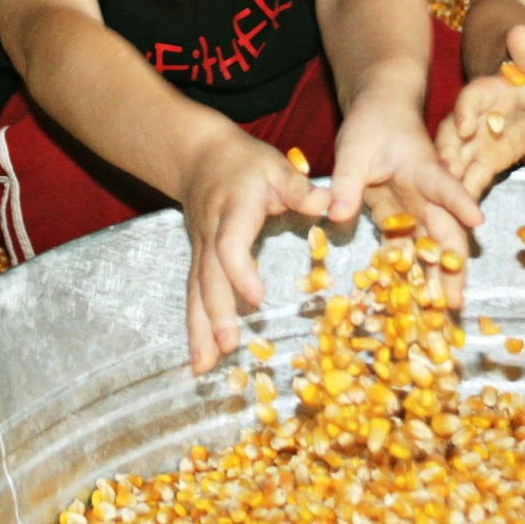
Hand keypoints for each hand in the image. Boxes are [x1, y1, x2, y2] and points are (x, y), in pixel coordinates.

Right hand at [176, 132, 331, 373]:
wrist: (201, 157)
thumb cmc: (246, 164)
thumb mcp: (276, 167)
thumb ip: (300, 188)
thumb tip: (331, 202)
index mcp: (233, 212)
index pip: (230, 245)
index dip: (240, 271)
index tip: (257, 297)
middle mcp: (210, 235)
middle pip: (208, 277)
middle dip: (216, 313)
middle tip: (228, 345)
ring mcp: (200, 250)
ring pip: (196, 292)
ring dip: (199, 330)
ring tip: (203, 366)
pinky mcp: (198, 261)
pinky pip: (194, 296)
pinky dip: (195, 328)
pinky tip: (199, 357)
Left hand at [329, 94, 484, 307]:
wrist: (380, 109)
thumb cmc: (372, 122)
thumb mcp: (354, 148)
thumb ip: (347, 181)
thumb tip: (336, 214)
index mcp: (423, 169)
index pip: (445, 186)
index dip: (460, 203)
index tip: (477, 221)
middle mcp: (427, 193)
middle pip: (447, 231)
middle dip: (454, 267)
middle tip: (455, 303)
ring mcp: (417, 207)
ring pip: (432, 247)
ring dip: (436, 278)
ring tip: (439, 314)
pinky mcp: (401, 216)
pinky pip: (408, 248)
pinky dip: (410, 273)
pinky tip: (410, 301)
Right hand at [436, 24, 524, 198]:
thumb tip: (520, 32)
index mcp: (487, 91)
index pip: (473, 98)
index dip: (467, 110)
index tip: (464, 125)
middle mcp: (474, 118)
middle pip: (454, 136)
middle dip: (448, 156)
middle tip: (444, 178)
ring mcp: (475, 141)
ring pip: (456, 162)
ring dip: (450, 184)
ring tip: (443, 208)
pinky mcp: (483, 161)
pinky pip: (472, 180)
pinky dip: (464, 200)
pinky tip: (457, 224)